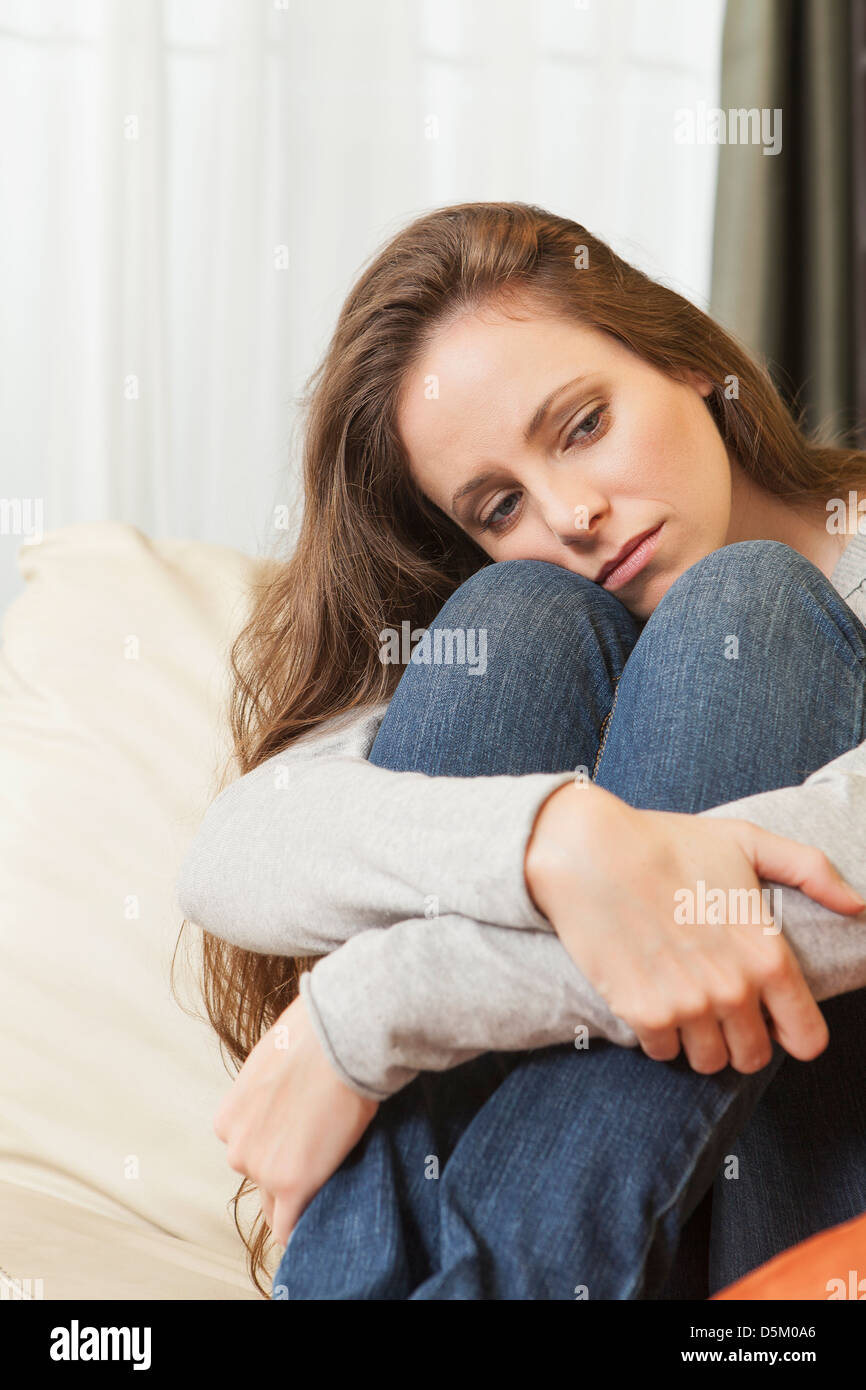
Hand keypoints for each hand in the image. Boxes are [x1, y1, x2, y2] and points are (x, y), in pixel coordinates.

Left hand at [213, 993, 378, 1246]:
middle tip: (324, 1160)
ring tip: (332, 1184)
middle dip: (287, 1175)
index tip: (303, 1145)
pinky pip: (291, 1226)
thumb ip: (272, 1093)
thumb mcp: (275, 1063)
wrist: (340, 1035)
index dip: (279, 1151)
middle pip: (261, 1180)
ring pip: (279, 1205)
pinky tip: (321, 1228)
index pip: (250, 1153)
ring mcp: (262, 1169)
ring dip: (301, 1197)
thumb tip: (291, 1094)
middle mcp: (237, 1148)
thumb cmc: (316, 1035)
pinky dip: (304, 1229)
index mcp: (228, 1119)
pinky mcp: (293, 1183)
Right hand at [524, 780, 865, 1074]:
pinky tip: (650, 996)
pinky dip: (658, 1034)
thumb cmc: (669, 842)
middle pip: (752, 1059)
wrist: (591, 851)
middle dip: (739, 1038)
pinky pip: (662, 1053)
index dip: (791, 1033)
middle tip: (717, 1005)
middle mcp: (734, 989)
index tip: (771, 1019)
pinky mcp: (642, 1012)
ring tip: (683, 1001)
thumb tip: (859, 906)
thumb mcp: (747, 841)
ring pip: (707, 1062)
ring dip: (698, 1040)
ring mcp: (687, 1006)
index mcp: (767, 955)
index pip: (806, 1039)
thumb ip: (811, 871)